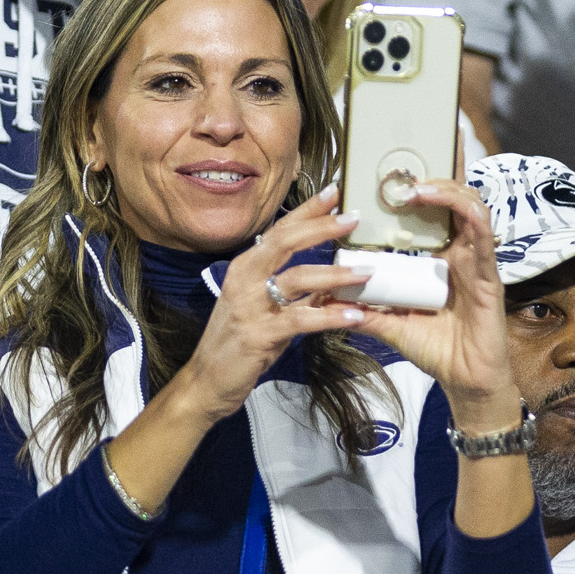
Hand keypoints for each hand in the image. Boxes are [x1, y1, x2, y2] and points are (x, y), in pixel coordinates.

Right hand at [167, 185, 369, 426]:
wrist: (207, 381)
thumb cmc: (237, 343)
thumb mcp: (263, 307)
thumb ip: (292, 291)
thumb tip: (329, 277)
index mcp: (245, 268)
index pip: (280, 230)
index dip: (307, 210)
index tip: (334, 192)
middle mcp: (244, 280)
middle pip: (286, 242)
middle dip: (321, 227)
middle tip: (353, 218)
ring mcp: (250, 306)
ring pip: (297, 279)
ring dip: (335, 275)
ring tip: (366, 272)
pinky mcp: (259, 334)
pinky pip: (301, 319)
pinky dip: (330, 316)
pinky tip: (353, 317)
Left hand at [344, 180, 522, 431]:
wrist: (465, 382)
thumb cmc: (437, 350)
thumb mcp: (391, 324)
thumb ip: (363, 309)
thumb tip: (325, 298)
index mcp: (441, 257)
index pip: (434, 209)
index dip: (422, 183)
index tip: (392, 168)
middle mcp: (462, 251)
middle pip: (456, 196)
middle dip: (439, 169)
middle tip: (406, 160)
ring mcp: (477, 260)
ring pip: (471, 206)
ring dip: (445, 189)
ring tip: (416, 186)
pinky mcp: (488, 276)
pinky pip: (483, 238)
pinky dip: (469, 215)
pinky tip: (454, 205)